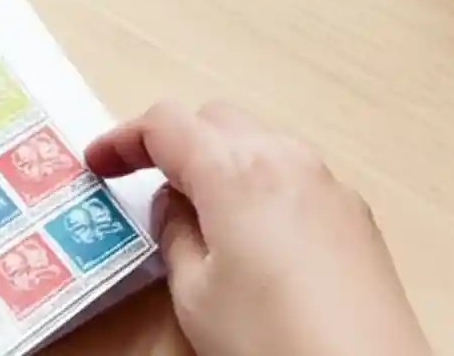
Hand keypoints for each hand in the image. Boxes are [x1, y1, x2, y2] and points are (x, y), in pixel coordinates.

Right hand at [86, 101, 432, 355]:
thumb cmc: (272, 338)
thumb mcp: (195, 294)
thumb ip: (175, 234)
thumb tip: (175, 206)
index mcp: (234, 169)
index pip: (165, 123)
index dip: (123, 139)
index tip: (98, 165)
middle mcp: (285, 157)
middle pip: (214, 120)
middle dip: (174, 143)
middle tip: (144, 184)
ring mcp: (327, 182)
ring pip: (259, 142)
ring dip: (220, 161)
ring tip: (198, 213)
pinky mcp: (355, 213)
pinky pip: (294, 175)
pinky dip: (260, 185)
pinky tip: (253, 236)